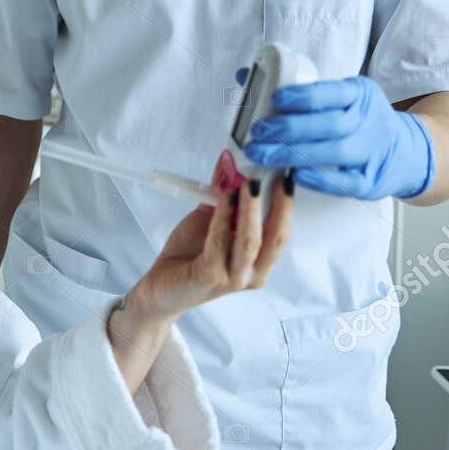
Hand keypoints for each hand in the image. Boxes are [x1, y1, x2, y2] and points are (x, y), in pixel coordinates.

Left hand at [128, 149, 294, 320]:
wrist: (162, 287)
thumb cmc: (189, 255)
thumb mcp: (210, 220)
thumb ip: (222, 195)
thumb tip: (229, 163)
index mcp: (259, 261)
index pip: (281, 231)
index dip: (287, 204)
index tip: (287, 175)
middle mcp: (252, 272)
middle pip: (274, 238)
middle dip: (279, 205)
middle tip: (277, 177)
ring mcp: (232, 278)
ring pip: (250, 242)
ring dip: (251, 210)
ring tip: (250, 184)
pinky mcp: (209, 277)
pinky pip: (218, 244)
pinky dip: (222, 218)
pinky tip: (225, 198)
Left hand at [241, 74, 434, 199]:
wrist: (404, 152)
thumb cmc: (358, 120)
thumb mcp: (341, 97)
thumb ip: (299, 90)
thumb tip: (245, 77)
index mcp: (359, 93)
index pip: (331, 92)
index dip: (303, 95)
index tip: (275, 98)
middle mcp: (370, 120)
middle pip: (329, 123)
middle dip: (288, 128)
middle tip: (256, 132)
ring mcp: (373, 152)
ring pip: (334, 151)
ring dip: (292, 154)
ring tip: (260, 154)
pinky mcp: (371, 181)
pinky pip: (345, 182)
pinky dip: (319, 179)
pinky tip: (294, 176)